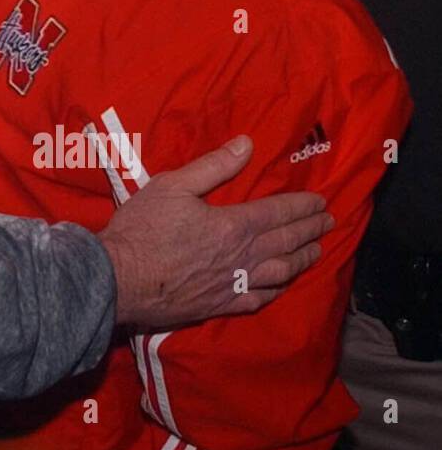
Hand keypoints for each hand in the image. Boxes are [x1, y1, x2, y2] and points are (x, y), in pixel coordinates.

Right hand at [98, 136, 330, 330]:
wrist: (120, 279)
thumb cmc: (143, 229)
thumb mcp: (172, 185)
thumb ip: (213, 166)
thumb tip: (246, 145)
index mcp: (233, 224)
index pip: (278, 213)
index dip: (302, 206)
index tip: (321, 201)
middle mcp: (243, 256)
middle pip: (286, 241)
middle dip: (311, 230)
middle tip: (329, 222)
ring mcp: (234, 284)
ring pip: (281, 272)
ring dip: (303, 259)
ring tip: (317, 250)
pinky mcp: (222, 304)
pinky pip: (260, 298)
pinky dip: (278, 290)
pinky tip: (284, 285)